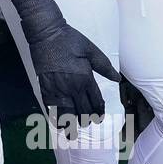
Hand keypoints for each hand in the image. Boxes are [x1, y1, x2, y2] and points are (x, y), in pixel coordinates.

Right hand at [11, 0, 119, 130]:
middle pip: (82, 112)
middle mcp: (72, 87)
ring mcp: (57, 89)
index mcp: (85, 79)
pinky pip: (51, 108)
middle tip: (89, 121)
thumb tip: (117, 79)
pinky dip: (55, 117)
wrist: (46, 34)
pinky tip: (58, 122)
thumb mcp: (92, 50)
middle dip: (87, 119)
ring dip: (71, 124)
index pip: (96, 103)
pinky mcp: (45, 87)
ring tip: (72, 129)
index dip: (99, 112)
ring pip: (66, 114)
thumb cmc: (70, 40)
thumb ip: (105, 67)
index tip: (100, 116)